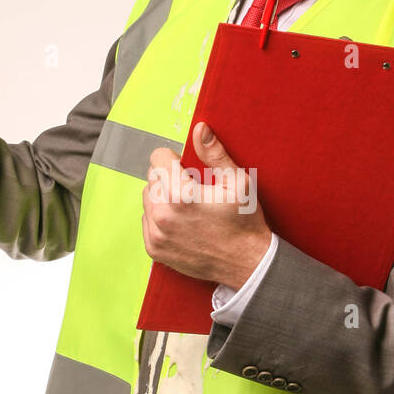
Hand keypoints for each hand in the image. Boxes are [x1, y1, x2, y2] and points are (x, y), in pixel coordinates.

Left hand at [141, 122, 270, 285]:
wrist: (247, 263)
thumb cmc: (244, 222)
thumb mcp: (238, 183)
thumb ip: (214, 154)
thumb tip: (200, 130)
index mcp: (180, 195)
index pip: (158, 158)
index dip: (175, 159)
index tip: (189, 169)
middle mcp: (163, 215)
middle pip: (151, 178)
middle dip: (169, 178)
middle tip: (193, 190)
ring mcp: (156, 234)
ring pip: (148, 200)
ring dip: (163, 198)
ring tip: (188, 207)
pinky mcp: (155, 249)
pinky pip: (147, 221)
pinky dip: (160, 218)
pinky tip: (182, 222)